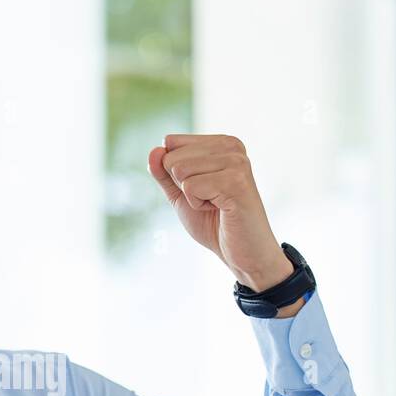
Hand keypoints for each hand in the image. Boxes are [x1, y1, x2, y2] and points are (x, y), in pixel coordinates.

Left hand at [148, 133, 294, 295]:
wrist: (242, 253)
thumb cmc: (214, 223)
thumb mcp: (181, 194)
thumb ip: (164, 173)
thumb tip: (154, 151)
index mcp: (220, 143)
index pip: (171, 143)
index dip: (175, 175)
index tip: (202, 189)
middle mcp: (231, 145)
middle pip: (172, 157)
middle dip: (182, 187)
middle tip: (210, 200)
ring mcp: (235, 161)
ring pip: (180, 170)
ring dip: (191, 197)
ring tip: (216, 204)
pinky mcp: (235, 180)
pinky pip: (190, 187)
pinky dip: (198, 205)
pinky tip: (221, 209)